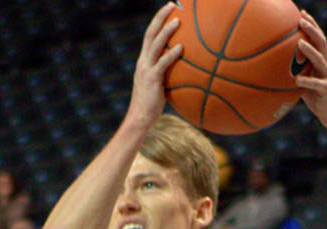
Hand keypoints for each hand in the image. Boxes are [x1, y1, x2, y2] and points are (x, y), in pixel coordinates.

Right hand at [127, 5, 182, 129]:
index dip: (158, 21)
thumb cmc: (152, 106)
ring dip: (166, 31)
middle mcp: (143, 62)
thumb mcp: (160, 86)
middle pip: (150, 33)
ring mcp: (146, 70)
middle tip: (172, 5)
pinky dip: (172, 54)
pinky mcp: (151, 80)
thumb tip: (187, 72)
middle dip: (160, 17)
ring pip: (155, 45)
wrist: (139, 120)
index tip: (169, 9)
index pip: (150, 35)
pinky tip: (181, 48)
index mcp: (144, 61)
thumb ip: (169, 75)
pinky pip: (162, 64)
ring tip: (178, 21)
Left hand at [292, 12, 326, 132]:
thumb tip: (275, 69)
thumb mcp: (305, 84)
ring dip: (310, 51)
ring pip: (321, 60)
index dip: (312, 25)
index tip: (302, 13)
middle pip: (321, 43)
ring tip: (300, 42)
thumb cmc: (317, 99)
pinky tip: (298, 80)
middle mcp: (326, 66)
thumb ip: (295, 74)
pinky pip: (317, 84)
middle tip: (301, 19)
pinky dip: (308, 81)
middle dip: (312, 29)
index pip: (318, 39)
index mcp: (321, 62)